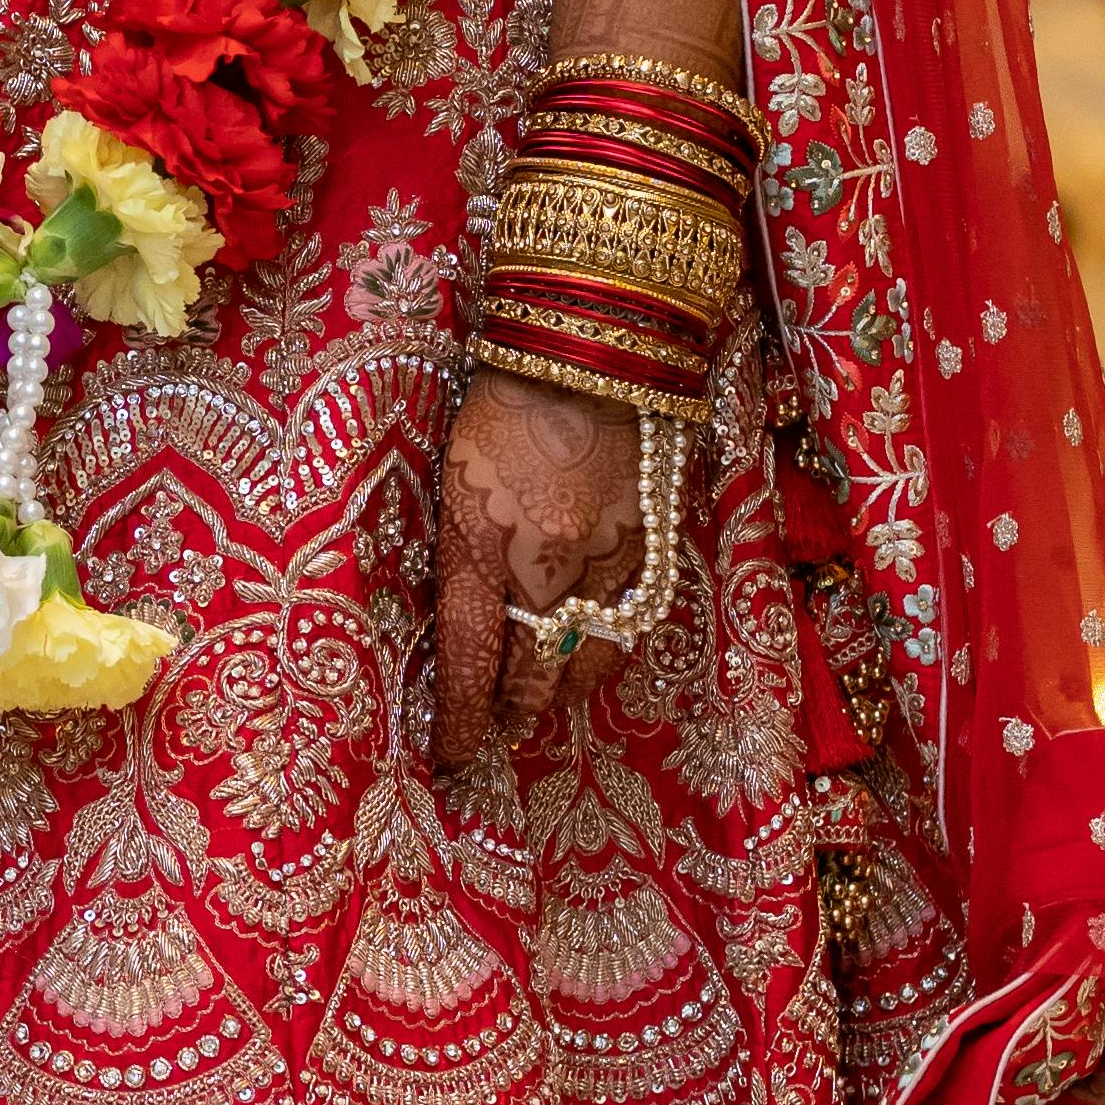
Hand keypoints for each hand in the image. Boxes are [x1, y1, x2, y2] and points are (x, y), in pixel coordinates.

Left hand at [433, 369, 651, 766]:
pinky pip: (628, 630)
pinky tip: (581, 655)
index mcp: (484, 544)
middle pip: (533, 678)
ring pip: (586, 665)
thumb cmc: (503, 409)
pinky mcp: (654, 552)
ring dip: (558, 692)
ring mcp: (609, 563)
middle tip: (493, 729)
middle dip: (510, 714)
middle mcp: (549, 566)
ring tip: (535, 701)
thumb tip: (467, 638)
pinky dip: (600, 654)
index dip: (459, 720)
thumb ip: (461, 566)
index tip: (449, 754)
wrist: (593, 351)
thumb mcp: (457, 486)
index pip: (469, 661)